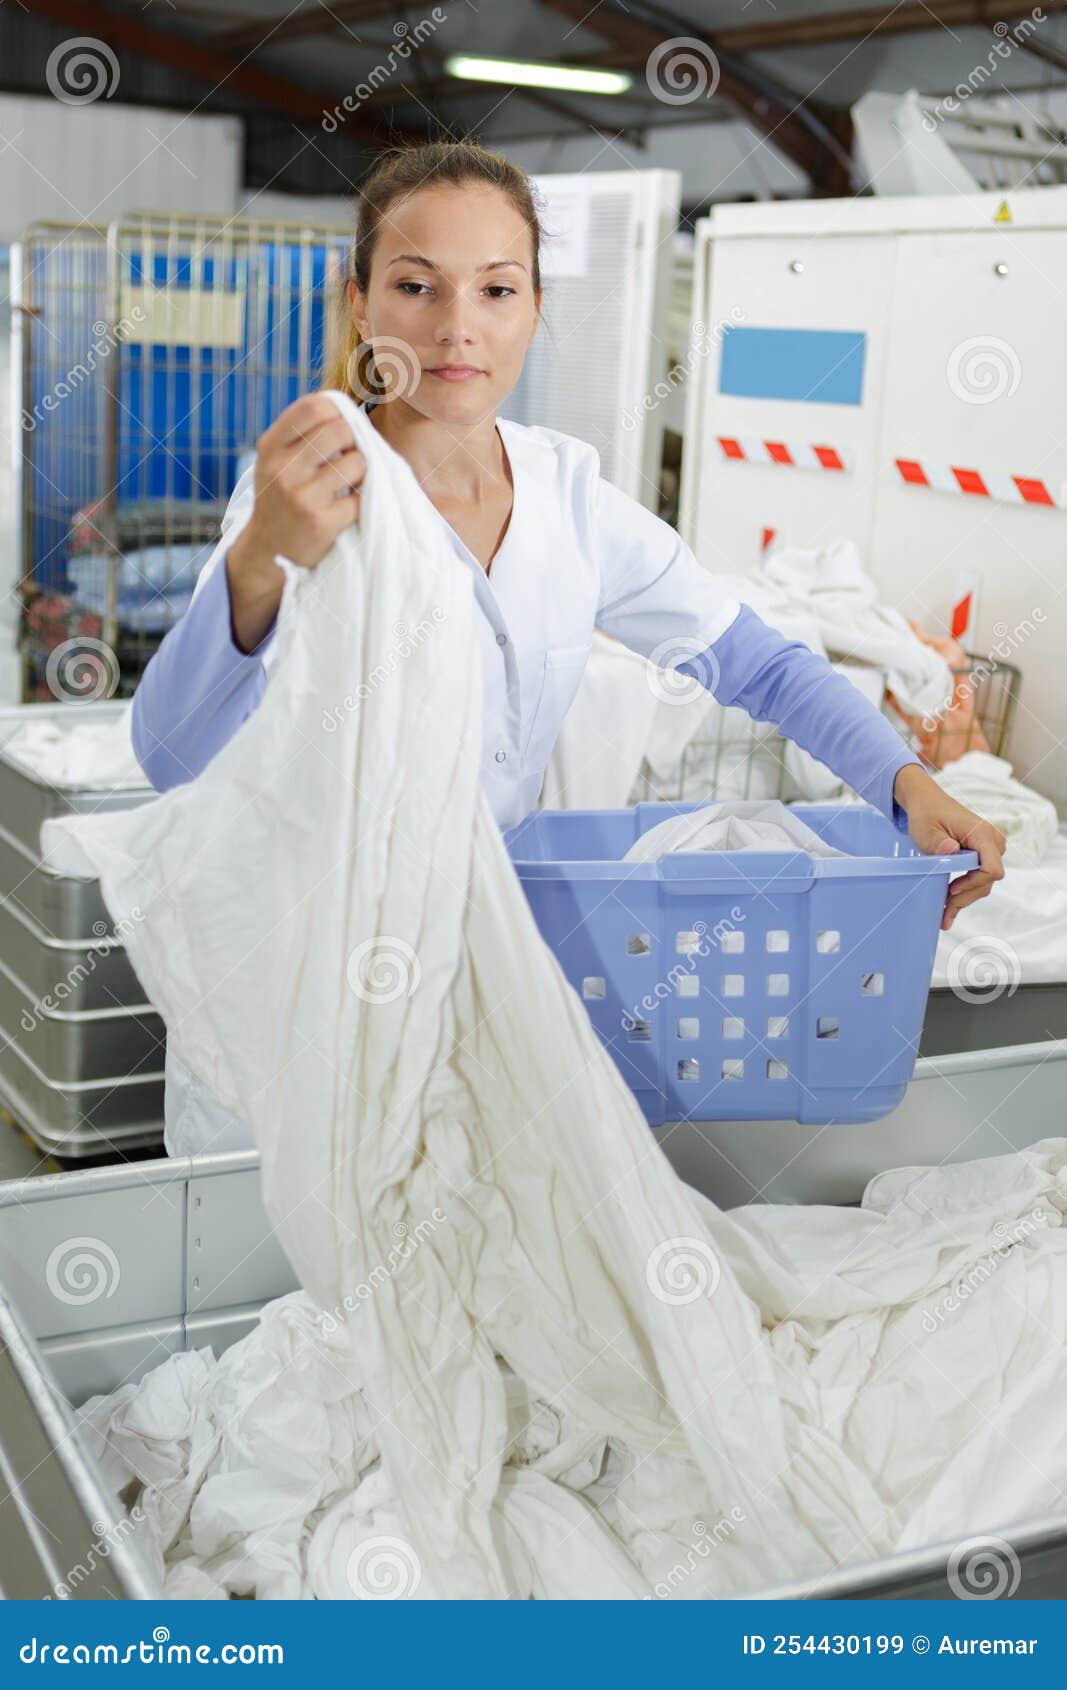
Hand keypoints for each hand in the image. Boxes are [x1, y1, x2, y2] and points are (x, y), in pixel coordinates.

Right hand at [227, 394, 365, 650]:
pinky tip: (345, 509)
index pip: (314, 407)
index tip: (341, 426)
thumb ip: (303, 434)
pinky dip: (360, 503)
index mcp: (271, 447)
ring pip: (356, 463)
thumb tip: (349, 410)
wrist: (269, 551)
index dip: (337, 412)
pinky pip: (360, 498)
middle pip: (340, 430)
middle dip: (353, 441)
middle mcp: (283, 469)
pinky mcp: (322, 523)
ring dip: (361, 473)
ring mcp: (302, 497)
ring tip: (347, 485)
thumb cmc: (281, 497)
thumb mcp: (277, 460)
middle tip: (349, 457)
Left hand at [893, 763, 1006, 930]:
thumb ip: (938, 842)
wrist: (927, 802)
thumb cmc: (926, 813)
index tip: (951, 889)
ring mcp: (991, 848)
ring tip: (945, 914)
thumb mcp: (926, 829)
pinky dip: (966, 890)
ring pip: (984, 882)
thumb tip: (951, 850)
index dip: (973, 884)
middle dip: (966, 898)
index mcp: (982, 834)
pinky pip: (980, 876)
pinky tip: (951, 905)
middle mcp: (993, 841)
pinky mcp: (984, 853)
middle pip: (987, 880)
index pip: (991, 869)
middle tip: (943, 914)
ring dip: (965, 898)